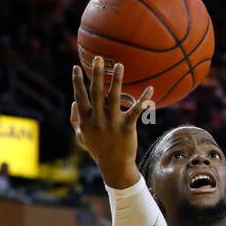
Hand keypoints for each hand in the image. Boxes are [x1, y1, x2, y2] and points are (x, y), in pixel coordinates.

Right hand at [70, 58, 152, 189]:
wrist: (114, 166)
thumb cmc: (97, 149)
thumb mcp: (81, 136)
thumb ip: (75, 119)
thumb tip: (74, 101)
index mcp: (86, 121)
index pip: (80, 97)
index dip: (77, 82)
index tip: (77, 67)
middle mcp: (98, 120)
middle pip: (96, 93)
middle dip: (97, 74)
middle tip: (99, 58)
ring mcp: (112, 124)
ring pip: (114, 98)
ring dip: (117, 80)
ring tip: (119, 65)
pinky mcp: (127, 128)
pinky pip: (136, 110)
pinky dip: (143, 99)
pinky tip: (150, 88)